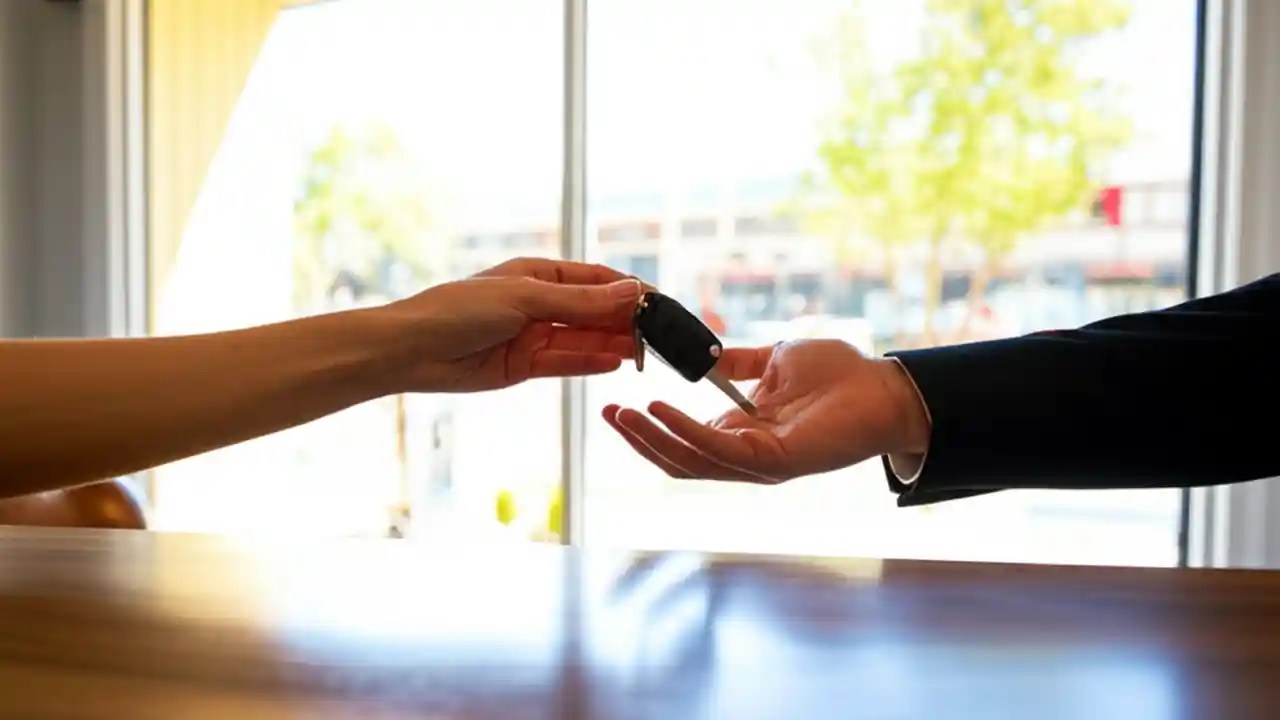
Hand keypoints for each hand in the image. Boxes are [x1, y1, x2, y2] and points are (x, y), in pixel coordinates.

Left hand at [380, 257, 641, 391]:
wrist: (412, 350)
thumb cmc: (458, 309)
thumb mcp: (524, 297)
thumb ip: (579, 302)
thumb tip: (629, 293)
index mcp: (538, 274)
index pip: (595, 279)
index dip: (627, 290)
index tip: (657, 302)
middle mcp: (540, 304)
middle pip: (594, 311)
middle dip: (625, 320)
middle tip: (659, 333)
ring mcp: (534, 336)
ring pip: (584, 339)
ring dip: (614, 344)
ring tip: (645, 351)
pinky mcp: (525, 366)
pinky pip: (566, 362)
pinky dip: (591, 362)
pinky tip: (617, 362)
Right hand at [602, 339, 930, 482]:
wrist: (886, 386)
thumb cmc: (840, 374)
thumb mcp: (774, 359)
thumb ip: (736, 363)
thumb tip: (701, 354)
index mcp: (741, 435)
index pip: (682, 443)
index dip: (646, 429)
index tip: (614, 404)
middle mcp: (745, 457)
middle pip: (676, 461)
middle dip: (636, 440)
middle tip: (604, 414)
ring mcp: (758, 464)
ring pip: (689, 462)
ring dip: (650, 439)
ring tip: (621, 414)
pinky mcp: (774, 462)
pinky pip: (717, 450)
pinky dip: (683, 431)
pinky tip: (658, 409)